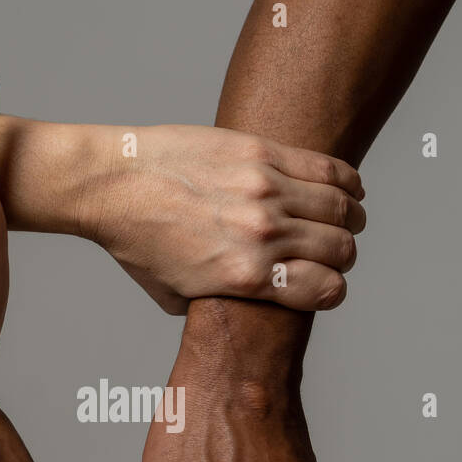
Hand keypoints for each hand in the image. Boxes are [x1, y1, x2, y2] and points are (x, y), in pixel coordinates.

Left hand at [83, 125, 363, 313]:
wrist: (112, 185)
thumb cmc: (138, 244)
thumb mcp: (177, 297)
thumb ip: (220, 304)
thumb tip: (245, 309)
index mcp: (246, 278)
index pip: (327, 290)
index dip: (331, 290)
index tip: (324, 283)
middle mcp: (262, 235)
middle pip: (341, 249)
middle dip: (342, 255)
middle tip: (333, 250)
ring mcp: (264, 190)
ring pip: (341, 207)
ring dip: (349, 217)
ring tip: (342, 218)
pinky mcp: (260, 152)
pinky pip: (326, 168)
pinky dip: (346, 182)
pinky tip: (345, 188)